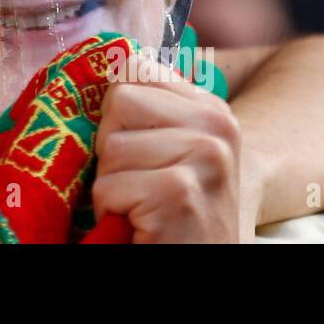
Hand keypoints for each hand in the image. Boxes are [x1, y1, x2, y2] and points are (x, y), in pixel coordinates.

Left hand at [91, 58, 244, 242]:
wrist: (201, 260)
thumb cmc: (178, 211)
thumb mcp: (176, 149)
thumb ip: (152, 108)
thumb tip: (106, 62)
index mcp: (212, 108)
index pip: (134, 68)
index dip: (118, 113)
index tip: (140, 148)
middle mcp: (217, 126)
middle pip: (119, 101)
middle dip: (113, 147)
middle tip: (139, 182)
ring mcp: (204, 157)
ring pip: (110, 147)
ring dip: (112, 184)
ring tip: (142, 205)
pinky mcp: (179, 192)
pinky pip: (107, 187)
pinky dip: (111, 212)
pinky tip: (141, 225)